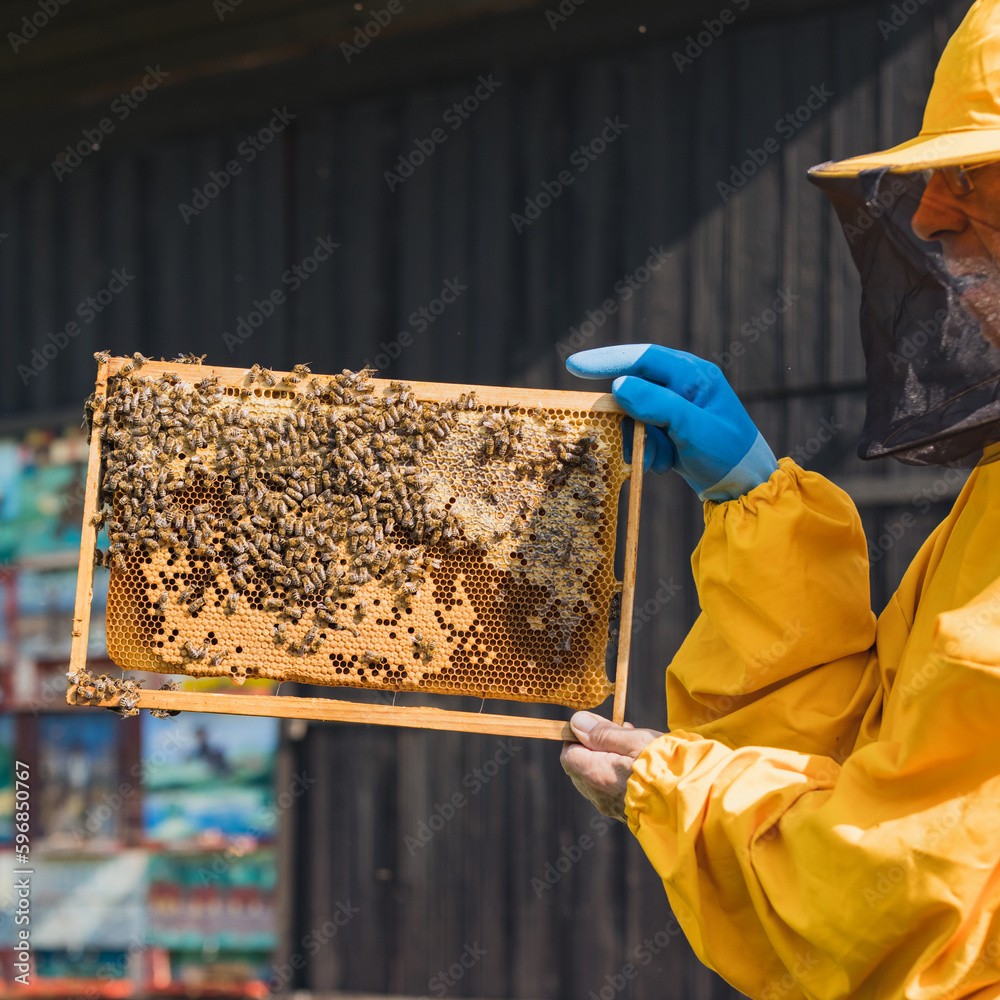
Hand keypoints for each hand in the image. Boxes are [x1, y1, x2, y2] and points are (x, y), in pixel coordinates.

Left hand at [560, 711, 662, 821]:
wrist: (692, 805)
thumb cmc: (665, 768)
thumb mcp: (636, 740)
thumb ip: (603, 732)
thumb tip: (577, 722)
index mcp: (596, 775)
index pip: (568, 754)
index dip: (578, 737)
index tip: (599, 726)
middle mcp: (599, 795)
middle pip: (581, 767)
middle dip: (595, 747)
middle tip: (620, 732)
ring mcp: (612, 808)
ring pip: (597, 779)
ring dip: (609, 760)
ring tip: (635, 745)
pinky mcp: (627, 814)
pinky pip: (612, 791)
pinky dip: (619, 775)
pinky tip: (640, 765)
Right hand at [566, 343, 777, 500]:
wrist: (744, 489)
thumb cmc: (727, 454)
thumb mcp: (692, 428)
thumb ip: (657, 404)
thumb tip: (619, 384)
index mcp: (693, 374)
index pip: (643, 357)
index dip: (607, 360)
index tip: (573, 367)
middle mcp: (682, 385)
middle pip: (633, 388)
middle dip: (627, 419)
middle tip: (631, 442)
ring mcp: (675, 408)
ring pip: (634, 415)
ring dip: (639, 441)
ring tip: (659, 460)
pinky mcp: (670, 429)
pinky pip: (642, 434)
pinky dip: (646, 451)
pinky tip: (664, 464)